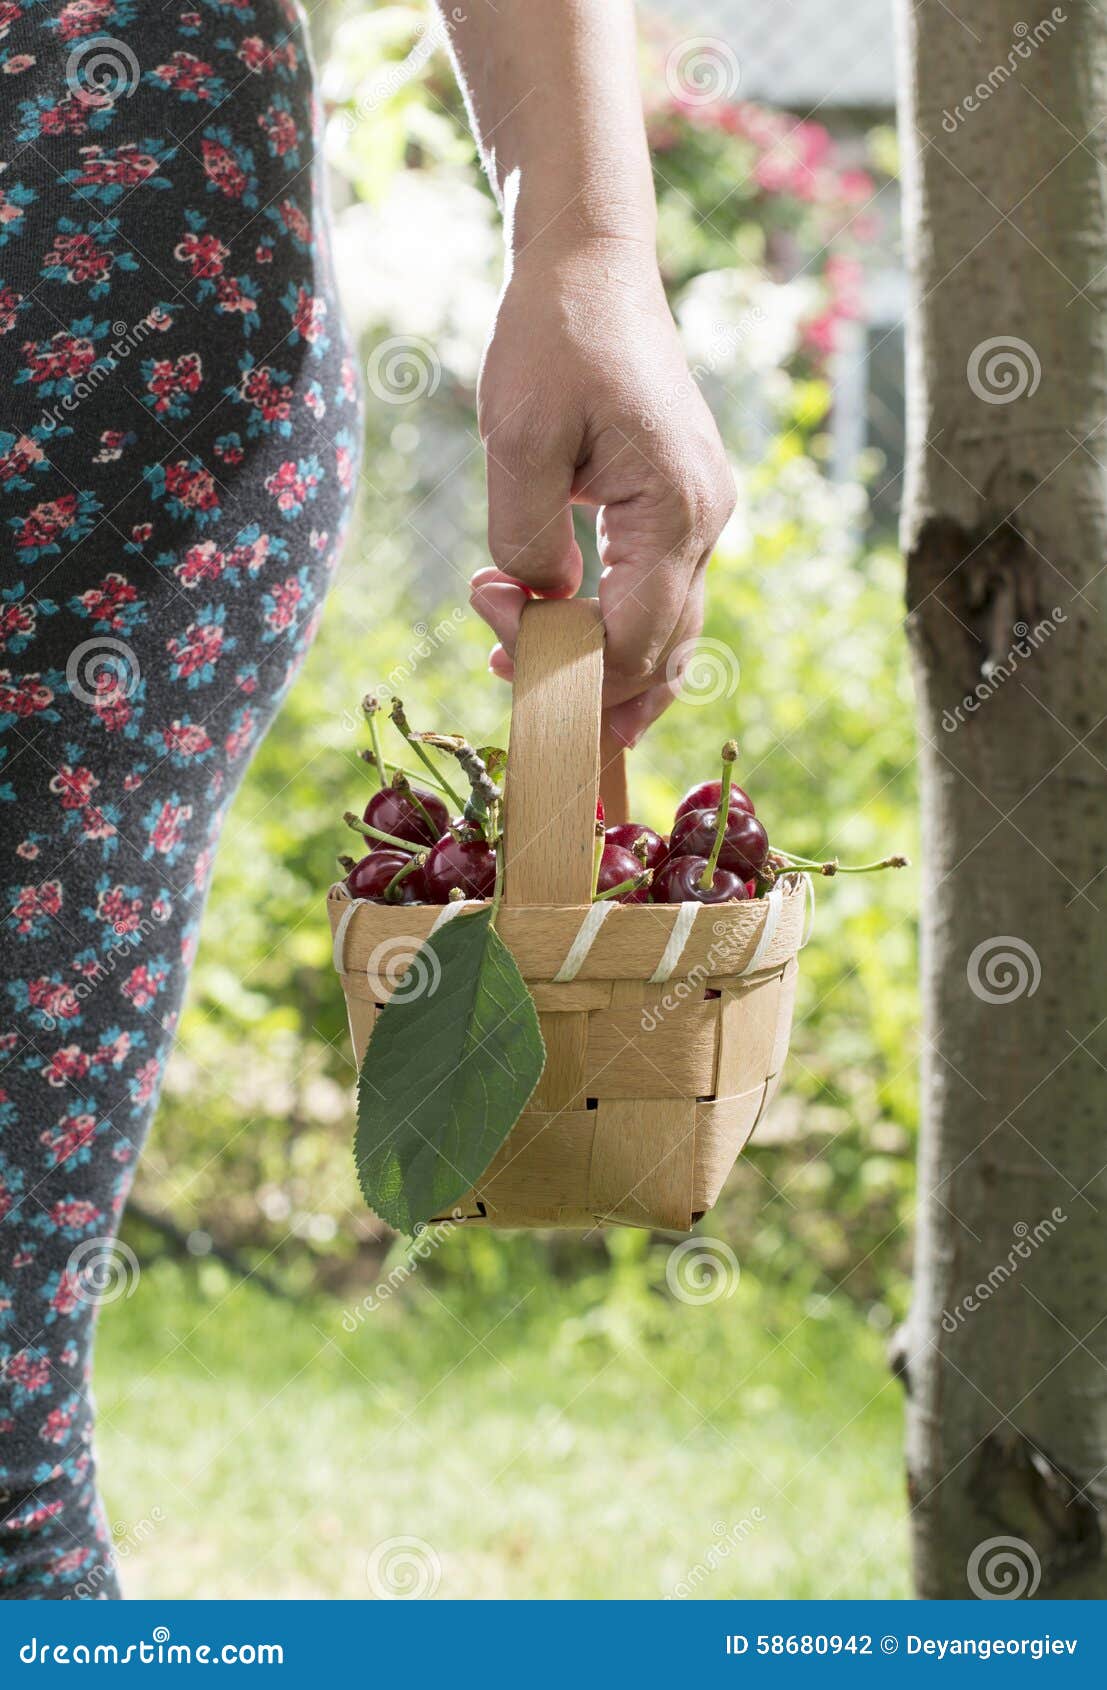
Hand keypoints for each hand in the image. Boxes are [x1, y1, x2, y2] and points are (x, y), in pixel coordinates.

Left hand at [469, 237, 734, 746]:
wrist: (592, 265)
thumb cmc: (552, 338)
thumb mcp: (517, 440)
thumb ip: (527, 539)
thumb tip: (538, 606)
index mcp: (676, 509)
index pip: (628, 643)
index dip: (555, 659)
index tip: (485, 610)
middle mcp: (706, 521)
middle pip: (659, 654)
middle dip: (583, 684)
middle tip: (501, 676)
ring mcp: (702, 515)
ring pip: (670, 635)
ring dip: (606, 673)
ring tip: (539, 691)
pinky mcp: (684, 506)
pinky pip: (662, 597)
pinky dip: (619, 635)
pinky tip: (572, 649)